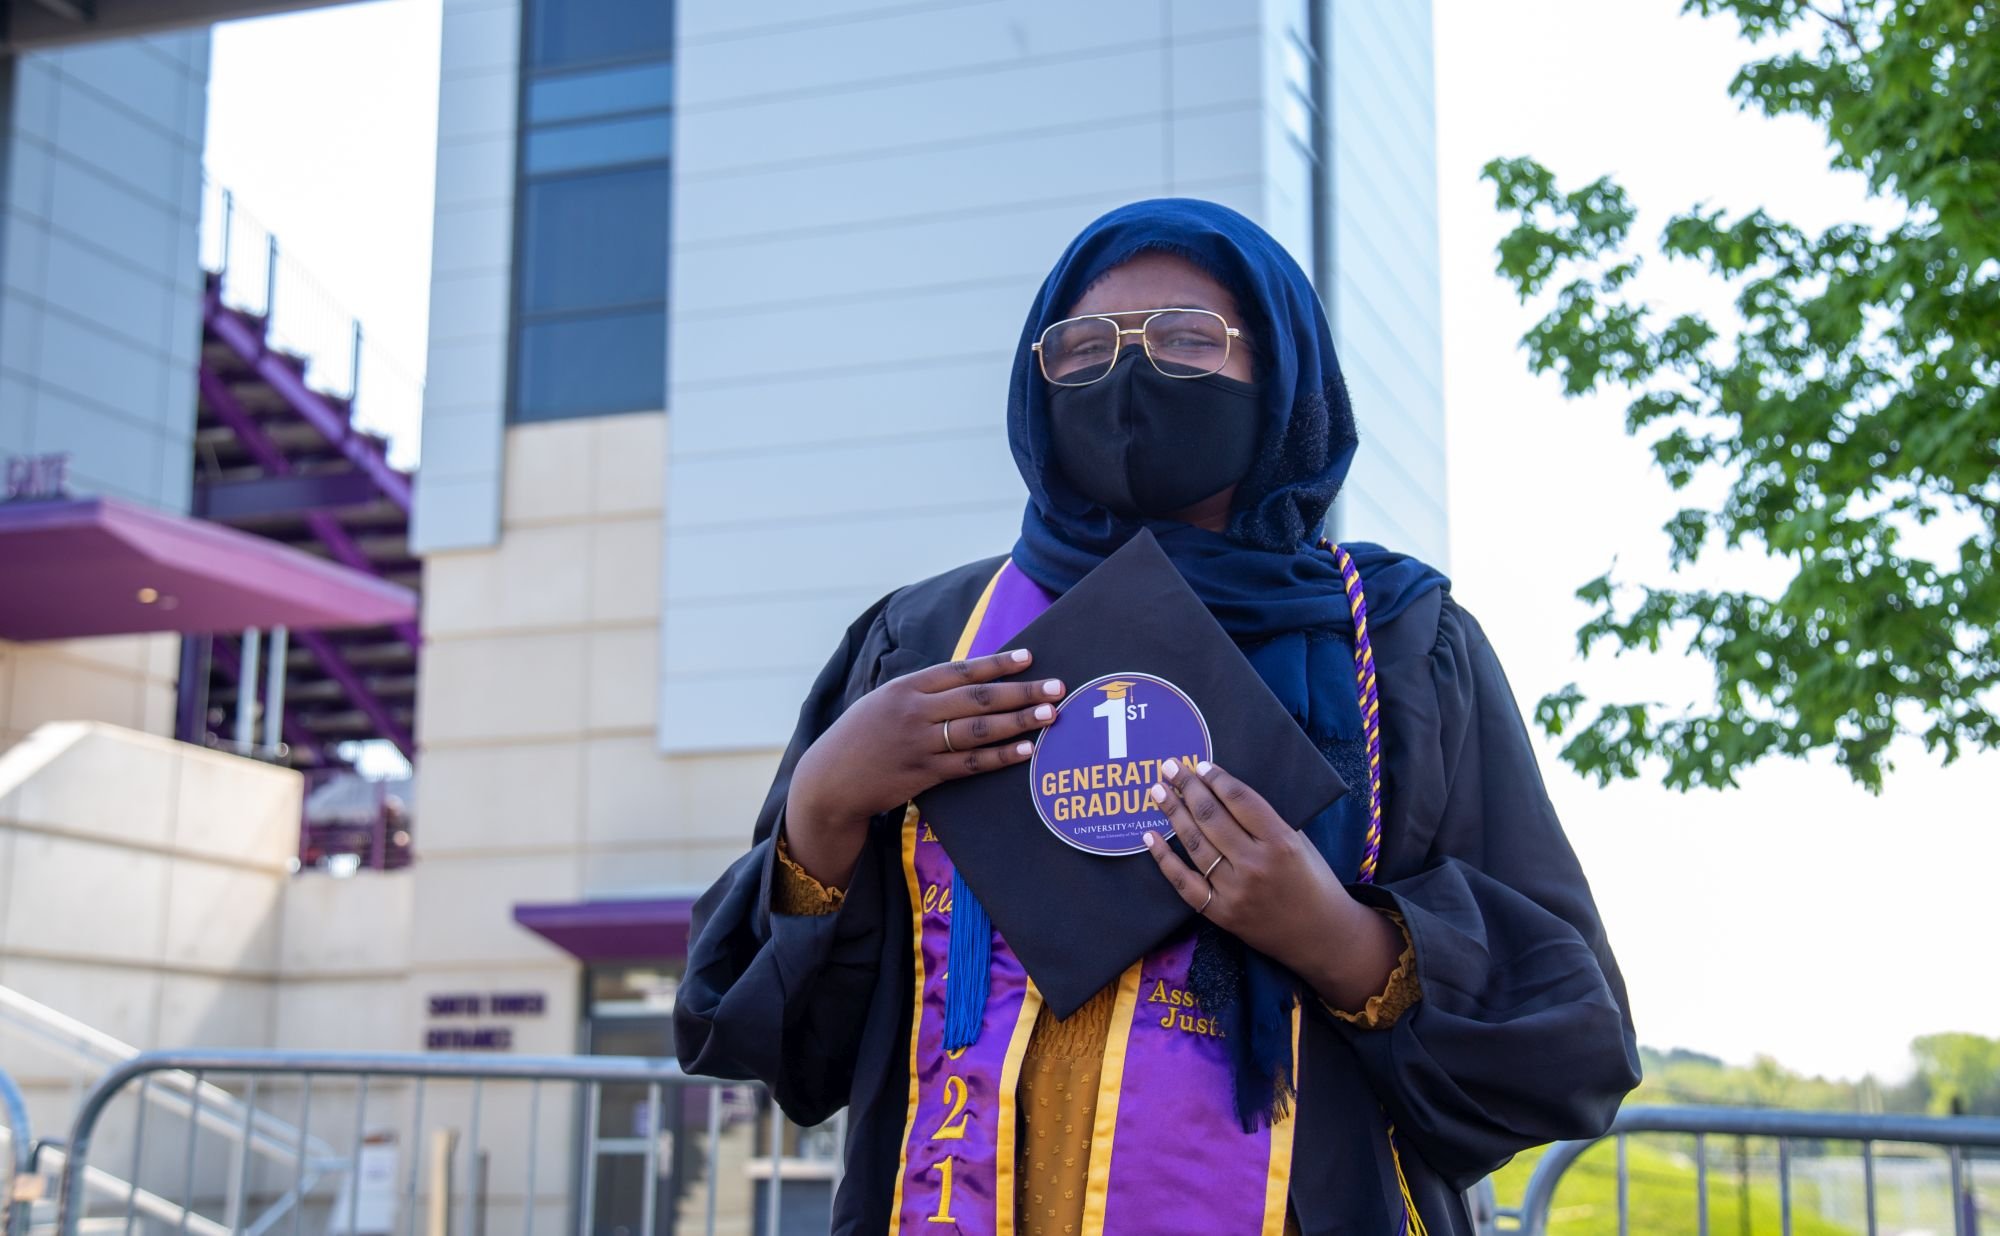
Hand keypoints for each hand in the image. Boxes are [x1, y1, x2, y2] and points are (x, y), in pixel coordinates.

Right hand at [785, 650, 1064, 883]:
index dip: (996, 664)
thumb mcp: (885, 702)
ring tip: (1049, 715)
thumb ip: (923, 692)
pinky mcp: (922, 775)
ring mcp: (919, 744)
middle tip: (1056, 687)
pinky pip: (969, 764)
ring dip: (1018, 722)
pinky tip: (1024, 751)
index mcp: (905, 687)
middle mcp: (913, 712)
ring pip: (977, 730)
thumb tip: (970, 680)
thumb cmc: (861, 737)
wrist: (829, 780)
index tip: (1028, 657)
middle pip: (976, 698)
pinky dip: (999, 756)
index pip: (959, 671)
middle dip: (1020, 691)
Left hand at [1141, 759, 1401, 1011]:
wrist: (1321, 937)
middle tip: (1169, 767)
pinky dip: (1164, 858)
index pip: (1240, 800)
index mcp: (1281, 842)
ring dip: (1173, 813)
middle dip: (1187, 787)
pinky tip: (1150, 836)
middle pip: (1212, 817)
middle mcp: (1255, 864)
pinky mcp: (1220, 913)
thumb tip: (1227, 793)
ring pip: (1195, 844)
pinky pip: (1184, 882)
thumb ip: (1268, 821)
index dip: (1217, 779)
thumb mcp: (1301, 843)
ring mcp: (1235, 890)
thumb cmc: (1314, 883)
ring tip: (1157, 791)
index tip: (1200, 765)